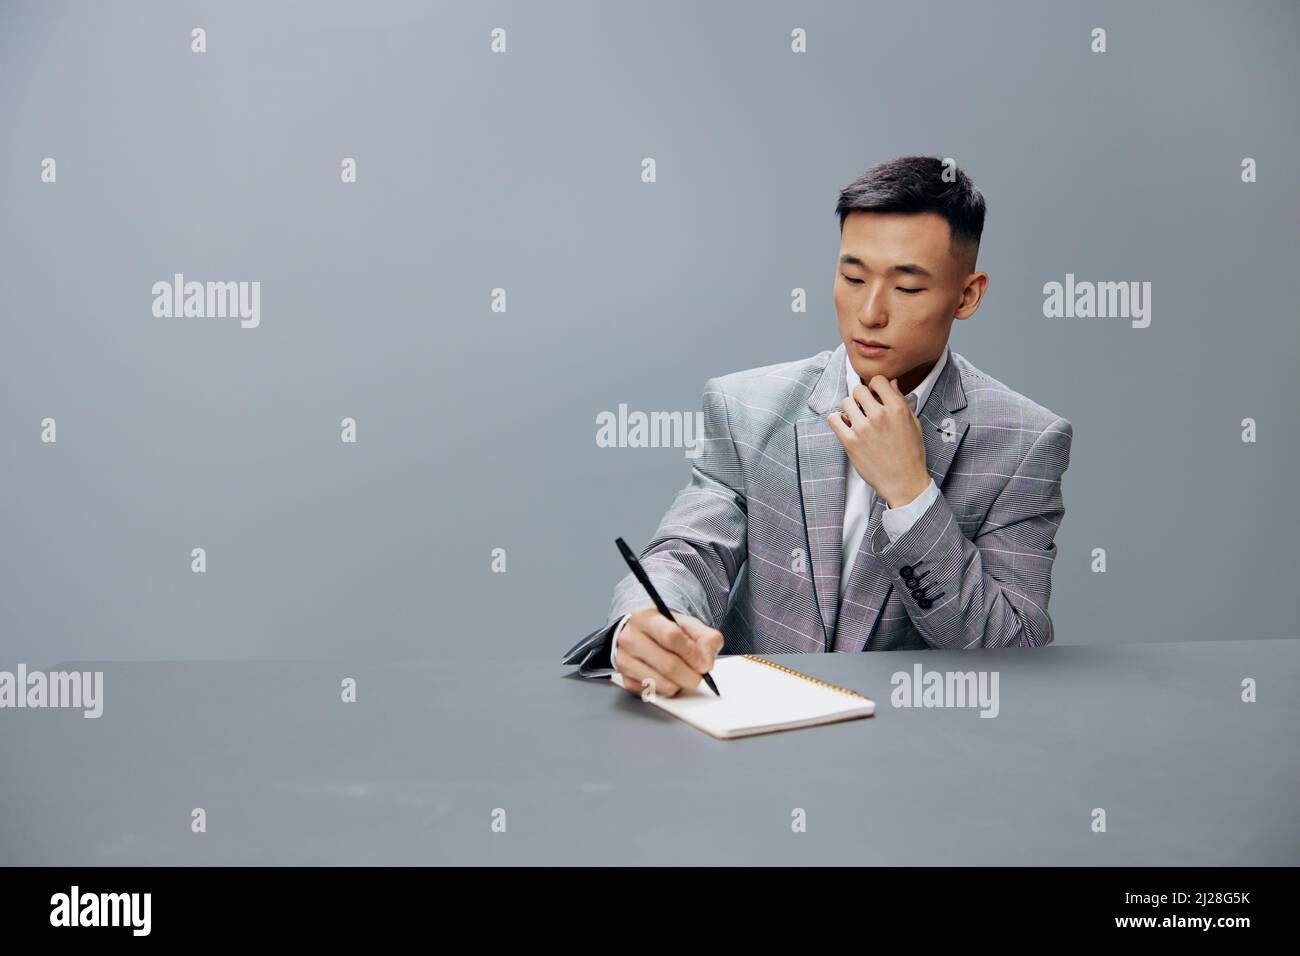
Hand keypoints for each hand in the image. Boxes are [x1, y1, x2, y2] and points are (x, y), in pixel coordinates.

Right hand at [614, 607, 723, 697]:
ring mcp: (624, 661)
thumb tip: (706, 662)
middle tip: (699, 675)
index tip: (705, 663)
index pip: (671, 636)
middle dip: (691, 675)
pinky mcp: (626, 680)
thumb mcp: (689, 625)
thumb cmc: (666, 630)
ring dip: (681, 684)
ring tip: (684, 674)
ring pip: (663, 683)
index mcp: (646, 618)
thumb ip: (706, 639)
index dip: (692, 653)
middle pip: (668, 665)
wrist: (642, 636)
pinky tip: (669, 678)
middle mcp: (630, 638)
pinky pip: (656, 694)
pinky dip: (668, 690)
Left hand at [827, 376, 929, 507]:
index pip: (878, 380)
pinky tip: (845, 425)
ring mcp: (863, 429)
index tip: (875, 395)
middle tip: (864, 408)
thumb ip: (901, 401)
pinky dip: (837, 420)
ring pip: (846, 403)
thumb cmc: (911, 454)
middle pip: (859, 390)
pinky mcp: (850, 442)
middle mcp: (879, 415)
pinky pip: (834, 419)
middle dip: (861, 397)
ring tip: (857, 420)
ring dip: (850, 409)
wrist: (904, 482)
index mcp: (897, 408)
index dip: (875, 386)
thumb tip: (892, 383)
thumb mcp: (913, 423)